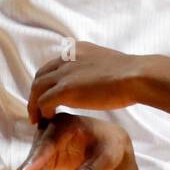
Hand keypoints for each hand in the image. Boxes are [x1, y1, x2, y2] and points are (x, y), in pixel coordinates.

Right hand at [17, 113, 139, 169]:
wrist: (108, 140)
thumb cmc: (108, 145)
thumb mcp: (105, 156)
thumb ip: (90, 167)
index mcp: (68, 123)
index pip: (50, 141)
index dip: (38, 157)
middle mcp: (54, 126)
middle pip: (38, 146)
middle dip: (30, 163)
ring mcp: (50, 137)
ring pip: (35, 154)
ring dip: (29, 168)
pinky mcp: (49, 149)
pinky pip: (38, 161)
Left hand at [28, 41, 145, 121]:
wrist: (135, 76)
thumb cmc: (130, 74)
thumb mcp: (106, 62)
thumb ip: (94, 67)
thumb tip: (98, 78)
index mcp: (75, 50)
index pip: (53, 65)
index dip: (48, 82)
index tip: (48, 95)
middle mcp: (66, 58)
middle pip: (41, 75)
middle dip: (37, 92)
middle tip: (37, 109)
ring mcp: (64, 73)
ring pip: (37, 88)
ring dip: (34, 104)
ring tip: (37, 119)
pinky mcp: (65, 89)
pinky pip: (44, 101)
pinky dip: (42, 111)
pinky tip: (48, 119)